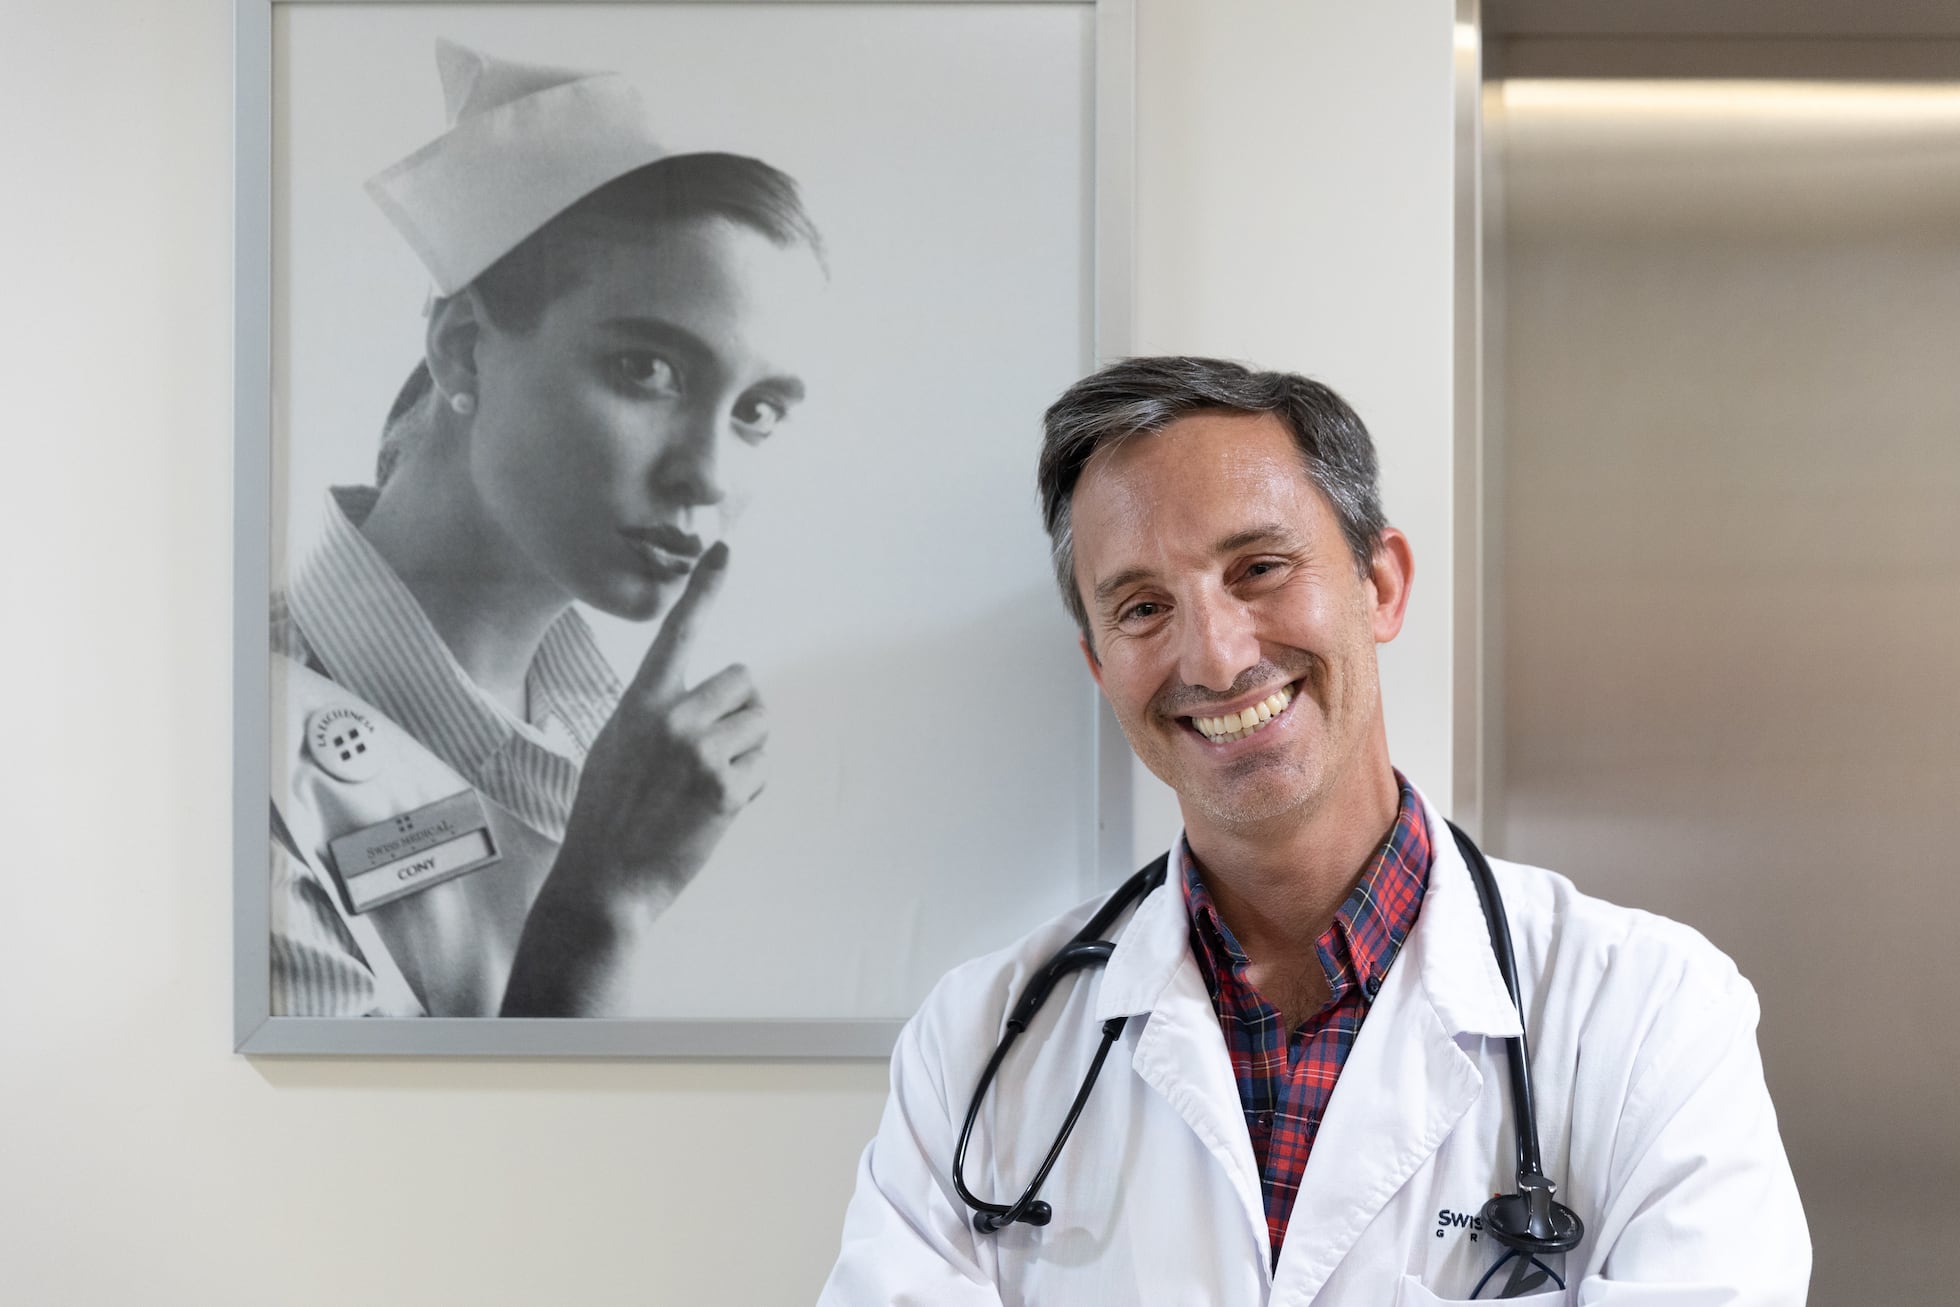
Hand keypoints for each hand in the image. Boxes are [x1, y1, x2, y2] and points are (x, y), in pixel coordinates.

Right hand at [563, 539, 766, 916]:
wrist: (605, 882)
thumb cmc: (606, 814)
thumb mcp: (616, 746)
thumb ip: (656, 714)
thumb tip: (703, 700)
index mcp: (641, 703)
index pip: (678, 634)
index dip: (704, 588)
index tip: (726, 547)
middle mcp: (674, 720)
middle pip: (745, 682)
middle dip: (739, 712)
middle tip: (709, 750)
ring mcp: (702, 755)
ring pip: (760, 724)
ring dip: (747, 750)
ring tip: (706, 782)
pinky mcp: (727, 792)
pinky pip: (763, 769)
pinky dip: (749, 787)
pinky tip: (713, 809)